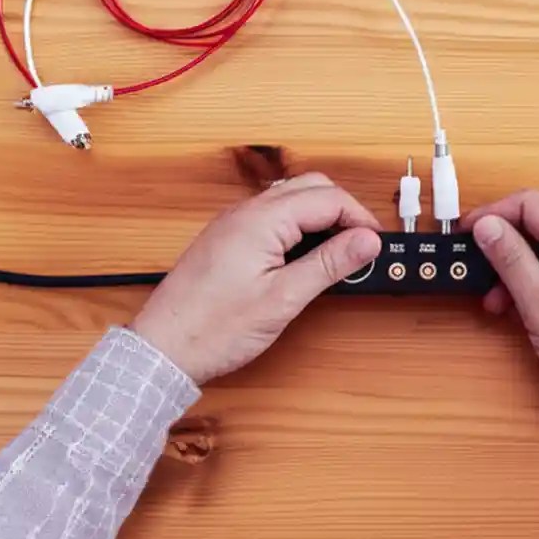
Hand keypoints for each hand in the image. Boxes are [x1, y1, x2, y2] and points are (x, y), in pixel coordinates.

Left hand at [131, 173, 381, 384]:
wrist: (163, 349)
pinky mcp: (227, 240)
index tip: (375, 246)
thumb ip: (328, 264)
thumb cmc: (213, 329)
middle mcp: (245, 212)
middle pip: (311, 189)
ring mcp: (233, 224)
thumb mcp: (283, 299)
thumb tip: (367, 242)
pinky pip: (272, 217)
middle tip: (361, 248)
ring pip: (291, 201)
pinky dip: (297, 229)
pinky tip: (304, 260)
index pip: (327, 198)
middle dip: (343, 212)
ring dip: (320, 219)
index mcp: (261, 219)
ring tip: (337, 255)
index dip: (359, 219)